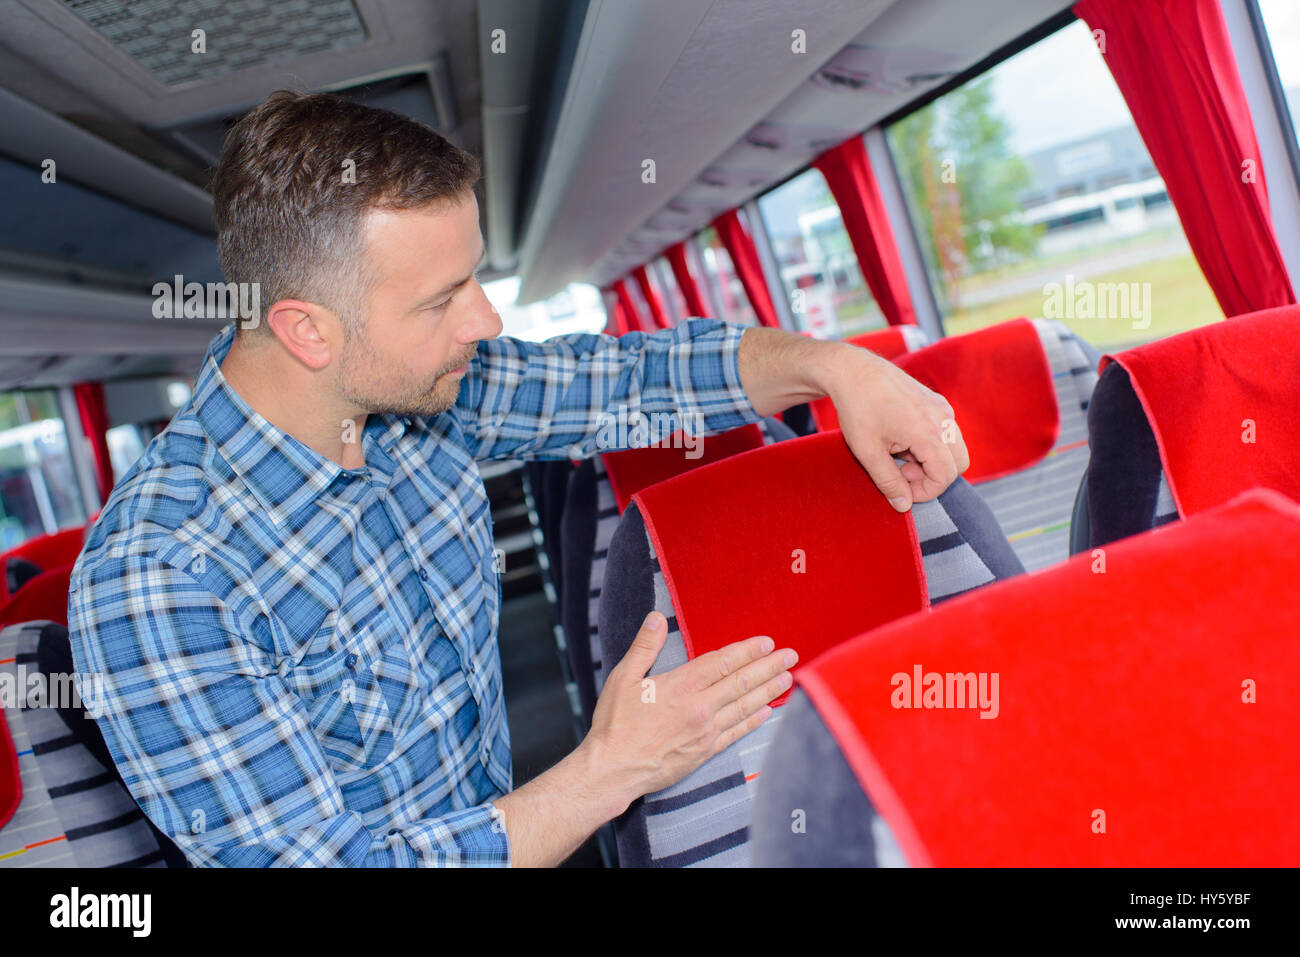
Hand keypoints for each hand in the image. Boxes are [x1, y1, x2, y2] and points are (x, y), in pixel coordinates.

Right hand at [583, 611, 796, 805]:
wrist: (613, 769)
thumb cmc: (614, 724)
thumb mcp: (622, 678)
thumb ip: (644, 647)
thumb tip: (656, 618)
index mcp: (681, 686)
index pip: (723, 662)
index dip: (747, 651)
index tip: (766, 642)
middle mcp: (699, 707)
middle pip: (741, 682)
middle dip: (768, 666)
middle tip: (790, 655)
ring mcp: (705, 731)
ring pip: (744, 706)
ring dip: (768, 691)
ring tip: (788, 679)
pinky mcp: (704, 752)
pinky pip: (736, 732)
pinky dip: (754, 720)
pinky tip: (767, 712)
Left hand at [828, 348, 969, 510]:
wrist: (853, 370)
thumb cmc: (858, 408)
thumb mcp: (867, 452)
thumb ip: (888, 481)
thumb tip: (904, 505)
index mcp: (928, 432)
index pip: (946, 475)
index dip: (926, 491)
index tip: (902, 489)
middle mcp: (942, 418)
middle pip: (959, 463)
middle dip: (933, 476)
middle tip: (901, 471)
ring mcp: (942, 407)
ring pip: (953, 448)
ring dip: (930, 459)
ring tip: (897, 452)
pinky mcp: (937, 402)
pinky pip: (945, 432)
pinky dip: (929, 443)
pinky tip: (901, 438)